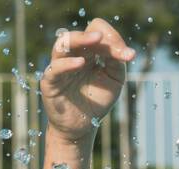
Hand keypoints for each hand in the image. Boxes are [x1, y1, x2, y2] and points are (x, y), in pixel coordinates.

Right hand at [40, 18, 135, 144]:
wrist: (82, 127)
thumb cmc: (97, 102)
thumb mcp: (114, 80)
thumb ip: (117, 63)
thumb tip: (125, 51)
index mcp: (88, 51)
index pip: (97, 32)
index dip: (112, 38)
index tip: (128, 56)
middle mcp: (72, 55)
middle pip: (80, 34)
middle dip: (96, 35)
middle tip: (106, 39)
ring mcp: (59, 66)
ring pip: (64, 43)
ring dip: (80, 39)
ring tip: (97, 40)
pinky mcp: (50, 81)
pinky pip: (56, 68)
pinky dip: (68, 64)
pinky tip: (81, 64)